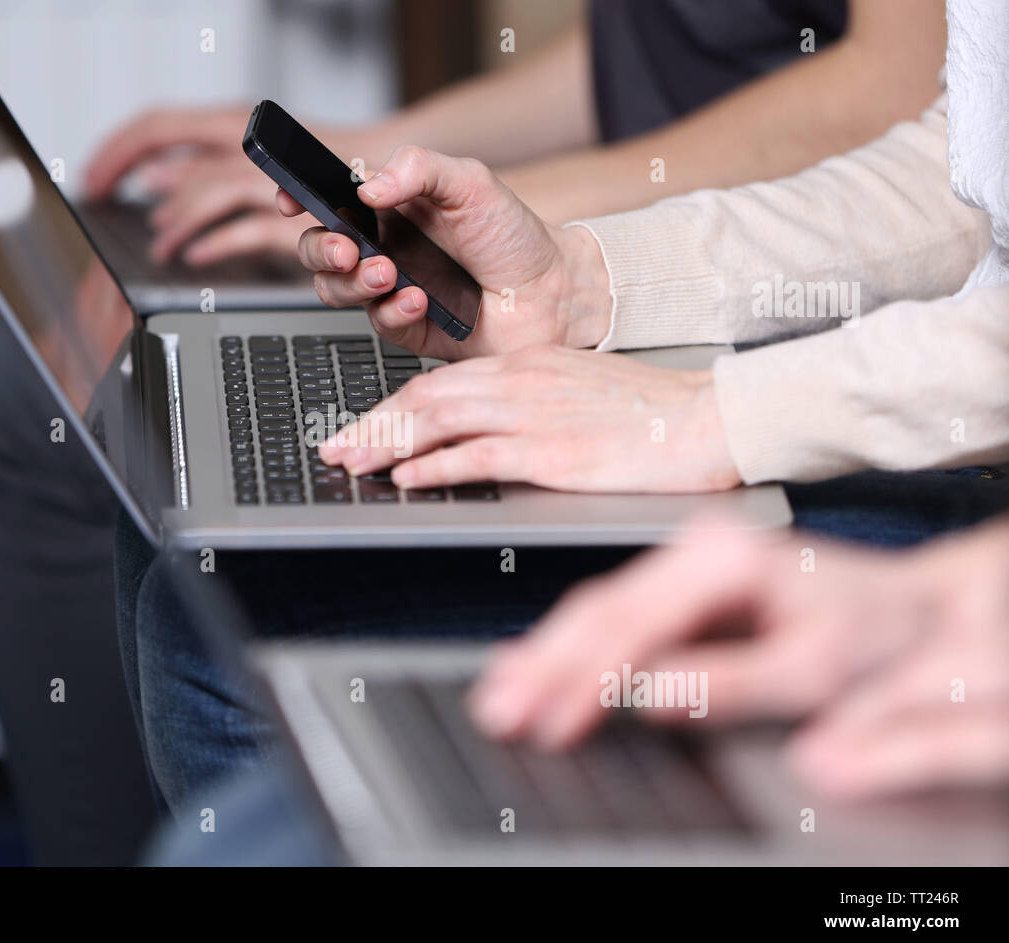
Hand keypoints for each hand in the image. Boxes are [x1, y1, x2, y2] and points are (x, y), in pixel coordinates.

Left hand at [82, 103, 365, 265]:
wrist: (386, 181)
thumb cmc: (313, 174)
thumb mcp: (247, 164)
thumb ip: (200, 169)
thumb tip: (150, 178)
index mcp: (232, 125)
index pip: (157, 124)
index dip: (117, 148)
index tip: (91, 176)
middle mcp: (248, 143)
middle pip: (173, 146)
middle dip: (129, 172)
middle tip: (104, 202)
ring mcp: (273, 178)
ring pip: (208, 189)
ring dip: (175, 220)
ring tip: (158, 246)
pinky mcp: (296, 218)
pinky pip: (247, 229)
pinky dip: (216, 244)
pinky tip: (194, 257)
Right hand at [280, 145, 611, 359]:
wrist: (554, 295)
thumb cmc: (515, 237)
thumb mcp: (470, 182)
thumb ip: (418, 169)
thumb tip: (367, 185)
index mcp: (390, 207)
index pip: (328, 200)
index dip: (299, 198)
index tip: (290, 201)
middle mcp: (383, 248)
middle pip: (317, 250)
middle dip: (320, 250)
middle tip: (347, 250)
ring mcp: (391, 291)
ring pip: (335, 292)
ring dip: (355, 283)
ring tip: (391, 274)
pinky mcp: (406, 329)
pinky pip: (377, 324)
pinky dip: (394, 310)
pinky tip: (421, 299)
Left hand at [319, 345, 740, 493]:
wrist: (707, 418)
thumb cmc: (648, 412)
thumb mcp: (576, 392)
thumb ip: (525, 404)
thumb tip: (477, 437)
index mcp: (525, 364)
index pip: (439, 383)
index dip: (390, 408)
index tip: (359, 428)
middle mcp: (521, 381)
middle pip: (425, 399)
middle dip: (372, 425)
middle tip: (333, 448)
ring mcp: (535, 414)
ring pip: (439, 421)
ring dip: (387, 445)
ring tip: (351, 465)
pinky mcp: (553, 450)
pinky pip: (478, 456)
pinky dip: (435, 469)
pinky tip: (407, 481)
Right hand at [468, 517, 1008, 799]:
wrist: (915, 611)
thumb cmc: (876, 631)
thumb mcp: (811, 667)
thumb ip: (724, 682)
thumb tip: (647, 698)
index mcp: (724, 559)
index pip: (631, 624)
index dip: (583, 676)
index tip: (548, 717)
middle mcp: (696, 551)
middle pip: (599, 610)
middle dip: (543, 663)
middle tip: (497, 708)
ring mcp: (685, 564)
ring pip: (599, 611)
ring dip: (547, 657)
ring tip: (500, 696)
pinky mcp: (682, 586)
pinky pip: (615, 616)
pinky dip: (574, 650)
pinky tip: (538, 666)